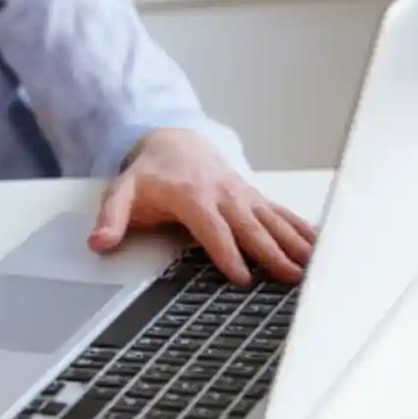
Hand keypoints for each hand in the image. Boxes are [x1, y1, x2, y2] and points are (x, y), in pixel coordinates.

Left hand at [88, 128, 316, 285]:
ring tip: (313, 268)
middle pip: (250, 227)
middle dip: (271, 253)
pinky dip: (300, 228)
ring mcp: (242, 194)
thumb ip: (111, 219)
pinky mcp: (253, 195)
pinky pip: (280, 212)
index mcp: (191, 196)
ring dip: (293, 244)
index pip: (212, 228)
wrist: (173, 140)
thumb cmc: (149, 173)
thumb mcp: (122, 192)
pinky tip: (319, 246)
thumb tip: (98, 242)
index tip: (242, 277)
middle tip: (290, 278)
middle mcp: (222, 194)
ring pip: (271, 220)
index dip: (228, 252)